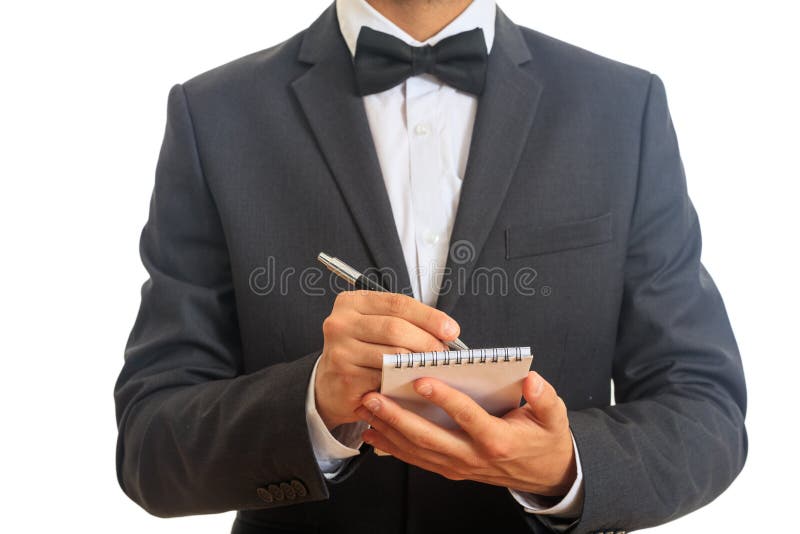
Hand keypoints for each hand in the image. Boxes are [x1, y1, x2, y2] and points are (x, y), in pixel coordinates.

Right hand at [315, 290, 460, 429]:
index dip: (429, 316)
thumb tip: (446, 332)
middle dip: (427, 341)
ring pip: (393, 355)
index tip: (451, 329)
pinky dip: (405, 381)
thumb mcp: (375, 327)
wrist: (330, 385)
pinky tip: (415, 383)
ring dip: (419, 363)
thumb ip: (403, 322)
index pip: (397, 304)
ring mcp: (340, 351)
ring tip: (433, 367)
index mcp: (351, 303)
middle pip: (396, 328)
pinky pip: (386, 379)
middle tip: (444, 353)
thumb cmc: (361, 352)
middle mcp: (340, 323)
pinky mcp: (346, 378)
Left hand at [355, 371, 576, 495]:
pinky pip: (418, 459)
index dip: (444, 399)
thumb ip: (544, 397)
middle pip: (430, 438)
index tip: (422, 381)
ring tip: (366, 411)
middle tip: (374, 398)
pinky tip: (375, 434)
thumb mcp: (554, 416)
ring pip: (418, 450)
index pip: (467, 417)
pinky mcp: (451, 469)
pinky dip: (394, 447)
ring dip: (389, 430)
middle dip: (398, 417)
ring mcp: (459, 466)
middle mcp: (474, 456)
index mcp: (498, 440)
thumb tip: (532, 380)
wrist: (545, 474)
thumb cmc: (545, 440)